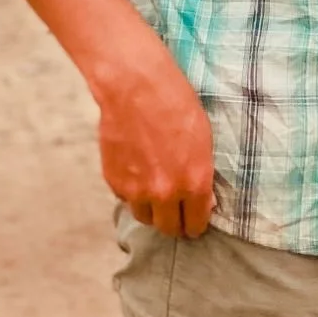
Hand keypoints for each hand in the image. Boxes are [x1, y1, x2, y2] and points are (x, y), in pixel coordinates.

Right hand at [95, 31, 216, 237]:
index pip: (195, 223)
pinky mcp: (115, 182)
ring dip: (151, 209)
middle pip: (168, 228)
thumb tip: (202, 198)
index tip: (194, 223)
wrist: (136, 88)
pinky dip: (132, 191)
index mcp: (194, 182)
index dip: (196, 225)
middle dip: (174, 222)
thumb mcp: (203, 139)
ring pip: (144, 217)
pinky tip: (137, 171)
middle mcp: (165, 193)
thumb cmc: (176, 104)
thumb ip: (201, 174)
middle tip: (176, 212)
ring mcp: (136, 191)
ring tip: (155, 191)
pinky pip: (125, 199)